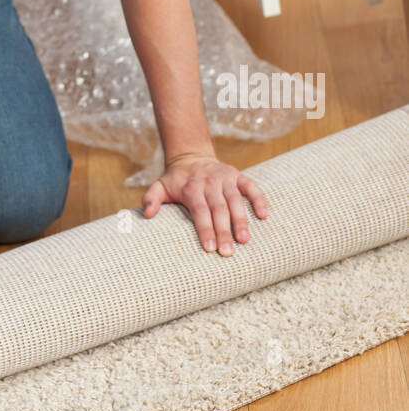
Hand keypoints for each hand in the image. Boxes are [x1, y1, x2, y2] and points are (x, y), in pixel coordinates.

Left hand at [141, 153, 267, 254]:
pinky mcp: (238, 175)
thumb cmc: (176, 181)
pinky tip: (264, 215)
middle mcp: (209, 182)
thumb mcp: (159, 186)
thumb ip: (151, 199)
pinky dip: (258, 199)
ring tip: (244, 240)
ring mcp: (226, 178)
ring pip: (235, 199)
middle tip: (228, 253)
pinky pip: (251, 186)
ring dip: (241, 219)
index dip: (205, 229)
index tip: (210, 248)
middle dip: (223, 231)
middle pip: (218, 208)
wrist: (191, 157)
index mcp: (191, 188)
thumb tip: (147, 214)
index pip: (199, 210)